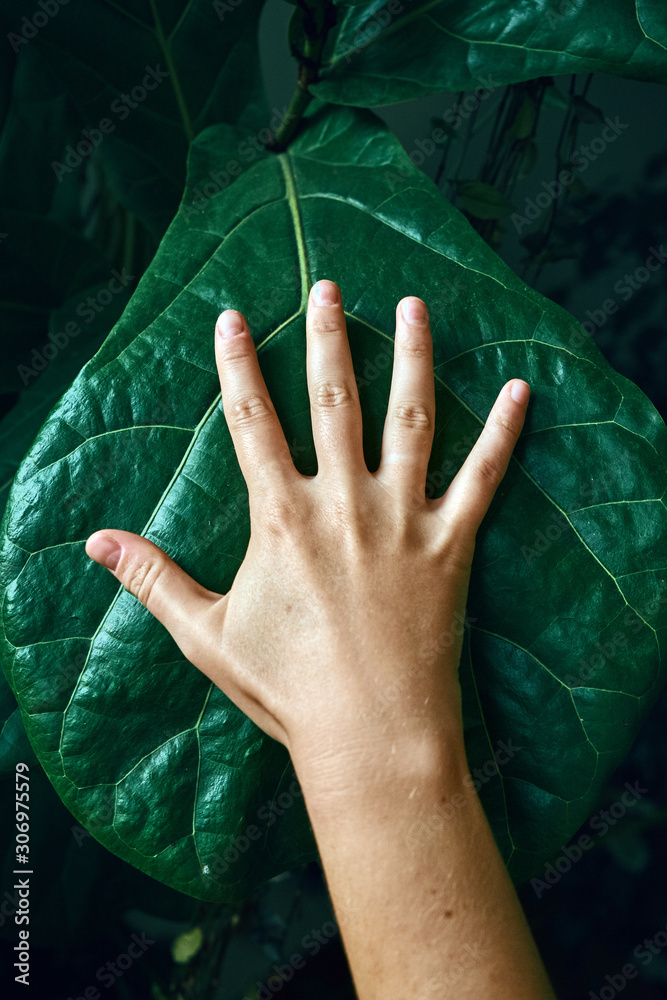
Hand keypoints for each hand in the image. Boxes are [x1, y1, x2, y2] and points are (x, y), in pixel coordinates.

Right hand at [85, 279, 529, 778]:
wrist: (371, 735)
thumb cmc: (288, 689)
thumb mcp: (206, 635)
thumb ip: (152, 578)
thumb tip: (94, 542)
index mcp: (281, 517)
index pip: (251, 421)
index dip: (237, 365)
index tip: (231, 318)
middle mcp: (342, 502)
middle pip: (332, 401)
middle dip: (326, 337)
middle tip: (326, 286)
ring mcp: (401, 518)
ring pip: (408, 418)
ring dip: (410, 356)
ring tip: (414, 305)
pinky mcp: (450, 544)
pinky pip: (483, 476)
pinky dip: (502, 432)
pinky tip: (519, 390)